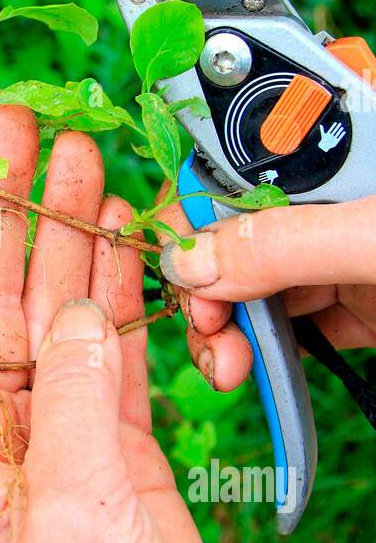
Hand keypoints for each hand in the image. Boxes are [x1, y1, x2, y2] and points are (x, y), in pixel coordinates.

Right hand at [158, 192, 375, 389]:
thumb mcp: (365, 242)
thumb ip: (280, 244)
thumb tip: (185, 262)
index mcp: (324, 170)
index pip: (223, 181)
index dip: (187, 233)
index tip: (184, 287)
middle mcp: (323, 209)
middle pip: (231, 247)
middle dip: (205, 297)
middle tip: (211, 340)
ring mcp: (338, 262)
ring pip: (257, 292)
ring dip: (229, 334)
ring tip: (228, 369)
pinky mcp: (357, 309)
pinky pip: (297, 326)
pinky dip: (268, 352)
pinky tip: (256, 372)